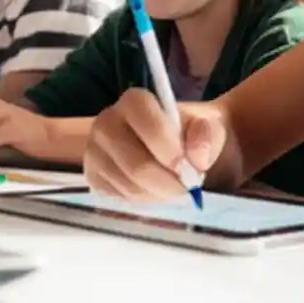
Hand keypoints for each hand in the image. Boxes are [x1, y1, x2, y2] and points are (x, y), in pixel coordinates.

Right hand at [85, 89, 227, 201]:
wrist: (174, 149)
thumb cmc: (191, 135)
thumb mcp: (210, 128)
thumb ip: (208, 136)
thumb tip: (197, 158)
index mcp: (134, 102)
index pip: (144, 121)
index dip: (168, 148)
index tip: (189, 168)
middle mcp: (106, 123)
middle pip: (136, 164)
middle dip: (168, 184)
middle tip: (188, 189)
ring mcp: (95, 151)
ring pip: (129, 186)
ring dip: (159, 195)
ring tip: (175, 188)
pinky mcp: (93, 177)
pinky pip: (121, 198)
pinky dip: (145, 200)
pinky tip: (156, 189)